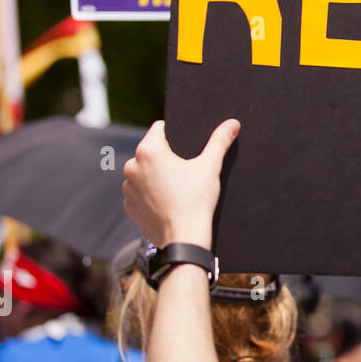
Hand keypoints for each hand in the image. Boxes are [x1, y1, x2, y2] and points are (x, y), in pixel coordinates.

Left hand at [122, 119, 238, 249]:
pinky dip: (150, 193)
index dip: (174, 133)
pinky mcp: (130, 206)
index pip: (159, 128)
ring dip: (155, 175)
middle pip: (151, 151)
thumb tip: (232, 123)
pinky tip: (168, 201)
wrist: (184, 238)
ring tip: (176, 187)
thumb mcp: (210, 166)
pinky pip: (140, 192)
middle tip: (185, 170)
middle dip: (165, 156)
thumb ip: (219, 141)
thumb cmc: (196, 200)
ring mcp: (128, 188)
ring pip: (143, 172)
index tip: (185, 146)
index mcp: (149, 151)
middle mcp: (132, 167)